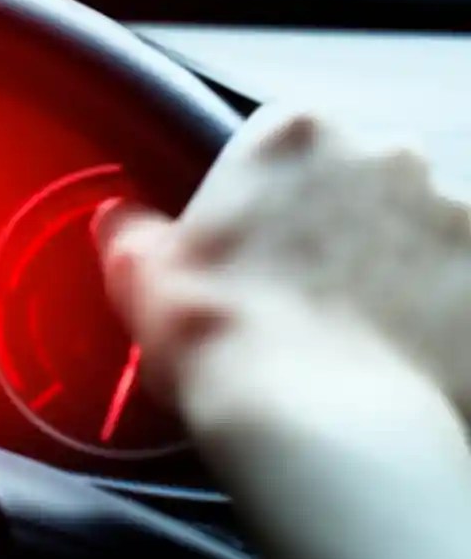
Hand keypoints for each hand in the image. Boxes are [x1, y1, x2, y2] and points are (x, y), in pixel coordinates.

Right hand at [93, 105, 470, 558]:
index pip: (277, 140)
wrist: (318, 426)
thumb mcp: (141, 275)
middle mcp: (386, 152)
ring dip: (385, 266)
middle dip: (330, 224)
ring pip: (411, 230)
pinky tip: (389, 355)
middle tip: (293, 292)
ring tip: (345, 335)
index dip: (257, 196)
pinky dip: (431, 310)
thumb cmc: (224, 337)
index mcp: (295, 132)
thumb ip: (131, 232)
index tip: (246, 244)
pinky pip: (454, 285)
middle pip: (354, 177)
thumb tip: (120, 221)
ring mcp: (452, 213)